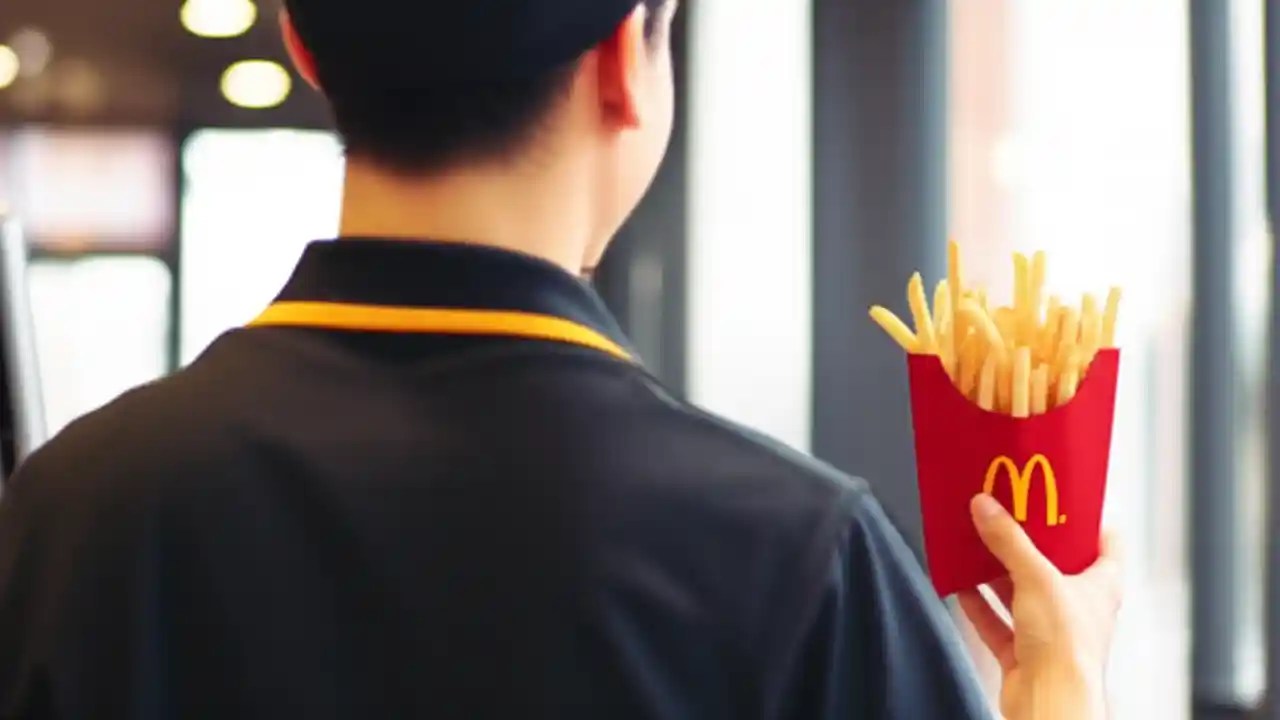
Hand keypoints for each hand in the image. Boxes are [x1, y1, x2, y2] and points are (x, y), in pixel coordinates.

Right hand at [958, 494, 1122, 719]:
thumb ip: (1009, 540)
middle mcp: (1078, 608)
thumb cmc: (1067, 648)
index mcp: (1100, 586)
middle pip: (1055, 567)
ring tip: (978, 546)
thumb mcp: (1036, 577)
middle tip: (1008, 519)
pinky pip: (997, 622)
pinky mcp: (1024, 652)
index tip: (1063, 501)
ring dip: (999, 574)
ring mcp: (1050, 632)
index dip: (1088, 522)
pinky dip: (979, 605)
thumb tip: (988, 508)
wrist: (1050, 700)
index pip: (1106, 545)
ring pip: (1022, 594)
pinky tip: (962, 587)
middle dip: (1029, 545)